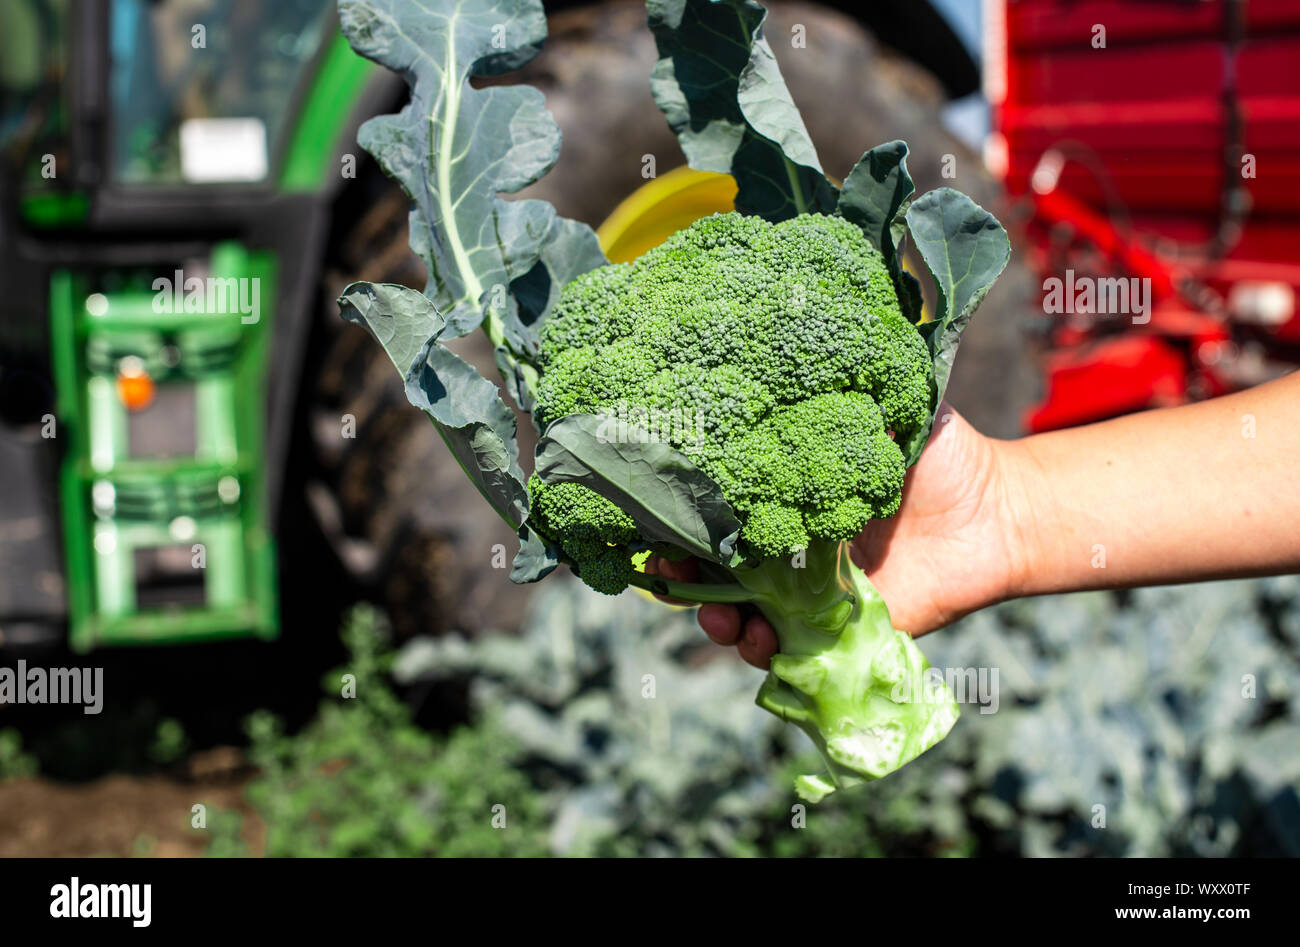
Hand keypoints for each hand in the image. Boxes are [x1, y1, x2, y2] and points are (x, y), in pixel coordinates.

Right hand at [648, 404, 1030, 667]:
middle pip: (714, 570)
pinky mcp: (841, 633)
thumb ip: (839, 395)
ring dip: (720, 622)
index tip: (654, 514)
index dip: (680, 518)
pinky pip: (793, 652)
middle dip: (682, 576)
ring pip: (743, 617)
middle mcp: (788, 549)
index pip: (716, 512)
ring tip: (721, 618)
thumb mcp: (882, 413)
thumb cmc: (940, 455)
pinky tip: (762, 640)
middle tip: (669, 572)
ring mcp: (810, 596)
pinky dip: (769, 653)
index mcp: (785, 498)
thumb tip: (789, 348)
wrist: (996, 512)